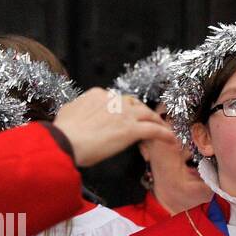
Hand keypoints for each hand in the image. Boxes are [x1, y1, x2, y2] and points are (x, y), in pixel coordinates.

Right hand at [53, 88, 174, 166]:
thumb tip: (79, 112)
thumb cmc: (63, 132)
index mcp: (98, 95)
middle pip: (136, 104)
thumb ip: (79, 109)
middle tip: (150, 123)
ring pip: (148, 115)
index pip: (118, 99)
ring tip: (164, 131)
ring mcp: (124, 114)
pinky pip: (154, 130)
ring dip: (158, 122)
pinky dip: (165, 134)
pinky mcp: (131, 129)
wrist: (65, 141)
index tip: (128, 118)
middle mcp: (113, 100)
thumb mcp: (68, 112)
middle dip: (144, 114)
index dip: (126, 110)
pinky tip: (172, 140)